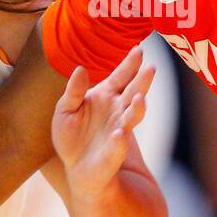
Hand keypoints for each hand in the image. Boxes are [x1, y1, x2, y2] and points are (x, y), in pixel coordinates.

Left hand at [52, 45, 153, 200]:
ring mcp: (119, 131)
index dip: (130, 64)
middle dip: (142, 82)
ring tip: (139, 99)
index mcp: (106, 96)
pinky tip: (119, 134)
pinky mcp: (113, 153)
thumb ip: (73, 91)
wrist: (75, 167)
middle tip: (151, 68)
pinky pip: (117, 146)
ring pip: (131, 117)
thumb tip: (80, 69)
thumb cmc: (72, 136)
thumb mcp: (65, 110)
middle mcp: (117, 111)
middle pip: (133, 92)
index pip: (121, 76)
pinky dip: (119, 141)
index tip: (139, 49)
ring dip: (136, 109)